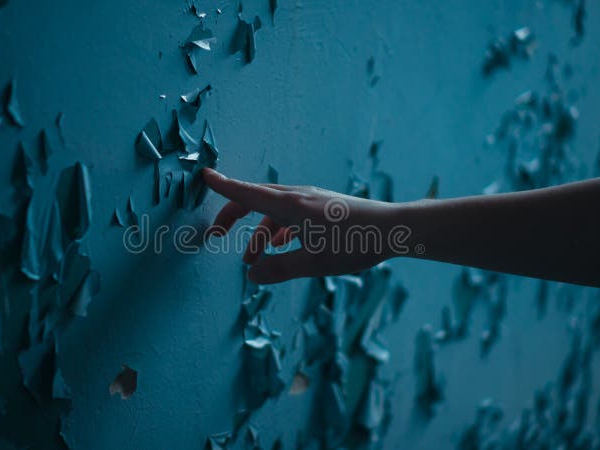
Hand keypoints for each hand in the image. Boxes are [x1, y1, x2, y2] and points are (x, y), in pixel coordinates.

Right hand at [202, 168, 406, 283]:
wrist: (395, 229)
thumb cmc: (355, 243)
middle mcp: (300, 197)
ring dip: (259, 232)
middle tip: (217, 235)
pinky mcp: (325, 209)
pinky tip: (281, 247)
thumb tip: (252, 274)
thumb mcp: (313, 262)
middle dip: (235, 216)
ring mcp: (313, 201)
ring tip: (252, 258)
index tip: (205, 176)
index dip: (225, 188)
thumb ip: (279, 268)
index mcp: (292, 205)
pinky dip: (279, 230)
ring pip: (275, 211)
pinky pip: (291, 215)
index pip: (249, 194)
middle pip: (257, 200)